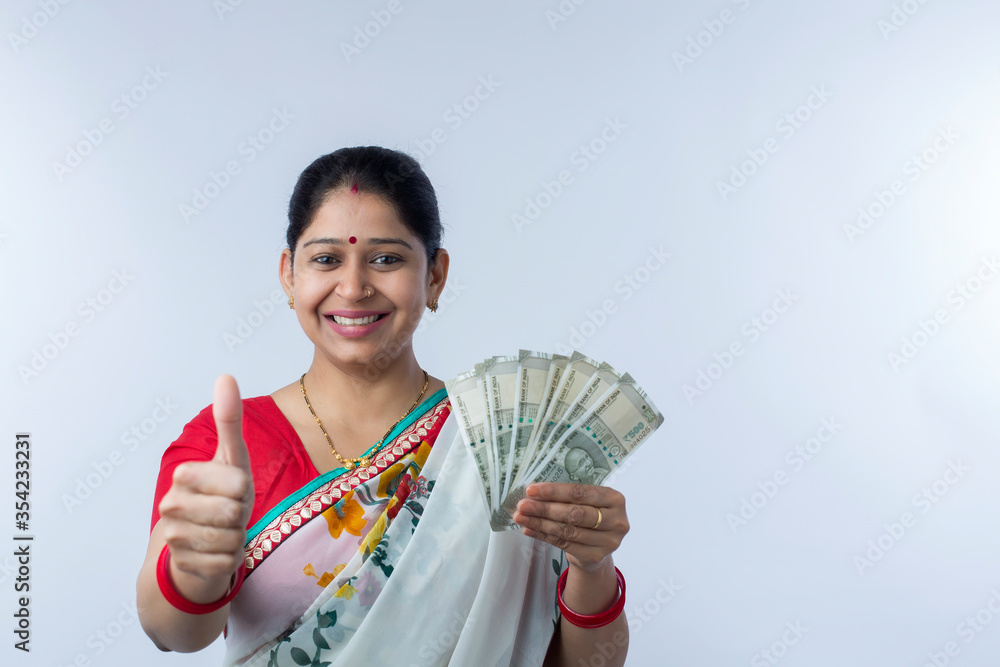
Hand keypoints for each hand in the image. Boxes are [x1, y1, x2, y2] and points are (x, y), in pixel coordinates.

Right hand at [157, 375, 254, 601]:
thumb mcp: (231, 458)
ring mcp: (174, 538)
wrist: (197, 543)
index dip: (244, 489)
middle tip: (231, 512)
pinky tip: (218, 552)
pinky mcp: (184, 566)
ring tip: (225, 531)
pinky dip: (230, 560)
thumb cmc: (221, 495)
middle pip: (234, 512)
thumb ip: (228, 419)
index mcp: (185, 475)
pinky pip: (226, 563)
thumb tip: (225, 376)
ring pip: (230, 539)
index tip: (233, 489)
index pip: (238, 483)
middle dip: (242, 515)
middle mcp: (172, 505)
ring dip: (237, 537)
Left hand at [513, 483, 628, 571]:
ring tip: (521, 517)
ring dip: (540, 523)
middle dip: (545, 508)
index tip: (532, 490)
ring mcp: (608, 542)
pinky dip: (543, 536)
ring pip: (567, 530)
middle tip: (523, 505)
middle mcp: (616, 521)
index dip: (554, 491)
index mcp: (615, 499)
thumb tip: (533, 492)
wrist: (598, 547)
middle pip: (574, 513)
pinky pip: (564, 544)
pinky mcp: (596, 557)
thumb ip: (567, 497)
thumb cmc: (589, 516)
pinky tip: (529, 530)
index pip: (581, 493)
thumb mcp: (587, 502)